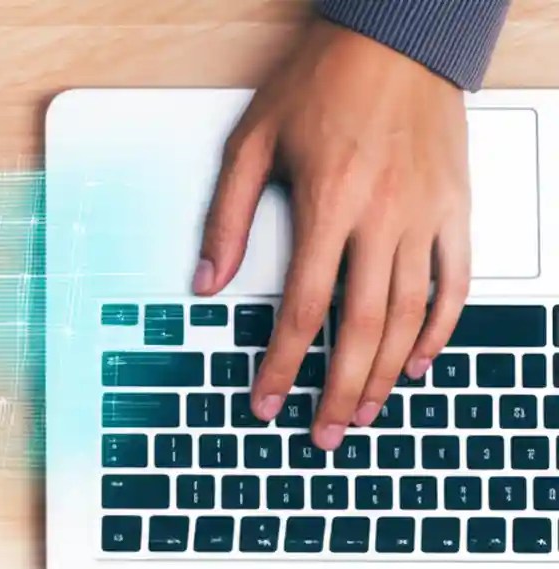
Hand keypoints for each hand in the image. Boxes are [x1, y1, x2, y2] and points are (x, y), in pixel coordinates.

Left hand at [195, 19, 470, 449]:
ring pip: (411, 315)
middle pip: (362, 326)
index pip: (303, 309)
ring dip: (387, 372)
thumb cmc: (323, 80)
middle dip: (340, 390)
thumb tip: (207, 283)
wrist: (398, 35)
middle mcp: (383, 216)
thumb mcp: (252, 142)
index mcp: (329, 203)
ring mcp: (427, 215)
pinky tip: (420, 361)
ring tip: (365, 412)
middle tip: (323, 433)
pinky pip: (454, 282)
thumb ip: (228, 218)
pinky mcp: (455, 208)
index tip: (264, 400)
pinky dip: (441, 328)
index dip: (280, 365)